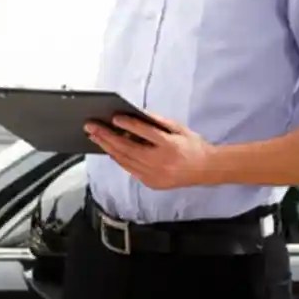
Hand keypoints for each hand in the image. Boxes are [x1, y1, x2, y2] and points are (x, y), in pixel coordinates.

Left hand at [85, 112, 217, 189]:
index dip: (129, 124)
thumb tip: (134, 115)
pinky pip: (130, 169)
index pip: (145, 133)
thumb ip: (157, 122)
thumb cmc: (192, 145)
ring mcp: (155, 175)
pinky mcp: (151, 183)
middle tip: (91, 127)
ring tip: (94, 137)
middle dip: (106, 136)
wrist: (207, 170)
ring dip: (107, 148)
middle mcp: (161, 162)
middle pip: (128, 148)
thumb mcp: (178, 128)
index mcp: (170, 145)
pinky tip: (109, 150)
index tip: (114, 117)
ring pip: (125, 161)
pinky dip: (118, 159)